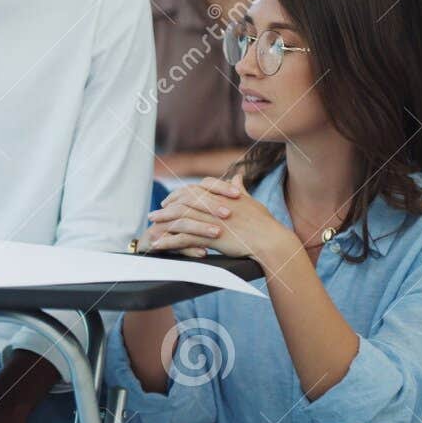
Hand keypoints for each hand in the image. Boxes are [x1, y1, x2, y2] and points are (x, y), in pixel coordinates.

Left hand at [141, 174, 293, 260]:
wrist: (271, 241)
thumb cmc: (264, 223)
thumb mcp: (251, 201)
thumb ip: (240, 189)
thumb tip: (237, 177)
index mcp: (222, 195)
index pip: (196, 189)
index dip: (181, 193)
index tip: (171, 199)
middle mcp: (214, 205)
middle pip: (183, 201)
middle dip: (167, 206)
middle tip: (154, 213)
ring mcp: (211, 220)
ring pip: (180, 217)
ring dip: (163, 222)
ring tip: (151, 226)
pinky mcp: (210, 237)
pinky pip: (183, 238)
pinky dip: (168, 241)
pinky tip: (158, 245)